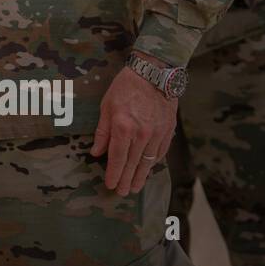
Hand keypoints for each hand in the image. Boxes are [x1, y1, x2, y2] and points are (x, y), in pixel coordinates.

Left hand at [90, 61, 176, 196]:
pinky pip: (160, 153)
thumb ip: (102, 131)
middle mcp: (141, 135)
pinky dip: (153, 164)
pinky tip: (148, 170)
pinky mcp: (168, 131)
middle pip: (132, 164)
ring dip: (141, 176)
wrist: (154, 73)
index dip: (113, 173)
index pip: (117, 158)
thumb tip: (96, 152)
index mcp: (123, 128)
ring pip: (148, 162)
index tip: (110, 185)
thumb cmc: (126, 87)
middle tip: (122, 192)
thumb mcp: (106, 105)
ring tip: (135, 187)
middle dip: (126, 180)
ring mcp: (157, 134)